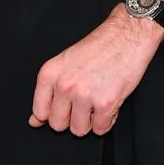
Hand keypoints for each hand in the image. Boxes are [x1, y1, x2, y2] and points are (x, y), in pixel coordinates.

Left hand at [29, 4, 163, 135]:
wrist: (128, 34)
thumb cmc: (99, 45)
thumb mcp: (66, 62)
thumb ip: (49, 92)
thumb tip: (35, 121)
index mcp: (50, 73)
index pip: (40, 112)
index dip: (54, 111)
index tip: (65, 105)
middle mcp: (64, 85)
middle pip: (58, 125)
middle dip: (71, 118)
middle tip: (84, 100)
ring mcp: (84, 95)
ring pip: (79, 130)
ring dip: (90, 120)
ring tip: (98, 98)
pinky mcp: (105, 103)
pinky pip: (101, 129)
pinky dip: (107, 120)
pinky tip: (111, 100)